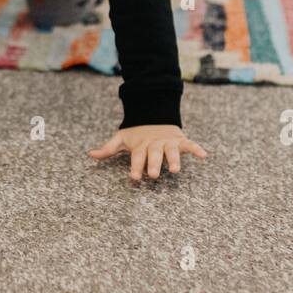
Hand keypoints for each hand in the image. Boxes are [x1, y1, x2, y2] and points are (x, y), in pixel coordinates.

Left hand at [88, 125, 207, 179]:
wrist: (154, 115)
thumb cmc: (137, 135)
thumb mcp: (122, 139)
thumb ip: (108, 148)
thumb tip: (90, 154)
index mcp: (140, 145)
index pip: (137, 157)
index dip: (135, 166)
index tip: (133, 177)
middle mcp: (154, 144)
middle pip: (154, 155)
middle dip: (153, 164)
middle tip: (153, 175)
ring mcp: (168, 142)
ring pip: (171, 151)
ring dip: (173, 159)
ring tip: (175, 170)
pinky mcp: (180, 140)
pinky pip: (189, 144)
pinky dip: (196, 149)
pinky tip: (203, 155)